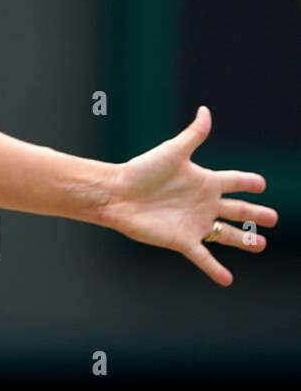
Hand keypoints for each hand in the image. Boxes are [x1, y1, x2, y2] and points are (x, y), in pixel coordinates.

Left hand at [102, 106, 278, 285]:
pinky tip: (227, 279)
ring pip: (226, 234)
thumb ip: (193, 135)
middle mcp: (202, 203)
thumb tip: (205, 111)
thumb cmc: (142, 170)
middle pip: (237, 209)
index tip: (261, 183)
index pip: (233, 182)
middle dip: (255, 213)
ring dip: (244, 241)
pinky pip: (203, 257)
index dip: (248, 182)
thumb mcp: (172, 152)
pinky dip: (215, 269)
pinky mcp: (182, 240)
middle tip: (273, 217)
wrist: (117, 194)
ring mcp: (194, 223)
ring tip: (260, 244)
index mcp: (203, 181)